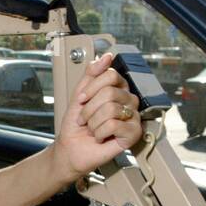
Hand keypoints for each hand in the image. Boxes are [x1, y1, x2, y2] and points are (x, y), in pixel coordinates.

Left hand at [54, 52, 143, 177]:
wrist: (71, 149)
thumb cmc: (76, 125)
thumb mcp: (80, 94)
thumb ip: (92, 74)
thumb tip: (106, 56)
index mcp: (118, 89)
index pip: (111, 75)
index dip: (91, 88)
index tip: (82, 99)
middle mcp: (128, 101)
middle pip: (110, 92)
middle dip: (89, 108)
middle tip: (86, 119)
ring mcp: (133, 117)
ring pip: (111, 109)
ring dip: (93, 122)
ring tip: (93, 129)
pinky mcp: (134, 134)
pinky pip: (114, 125)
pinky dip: (100, 133)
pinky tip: (101, 137)